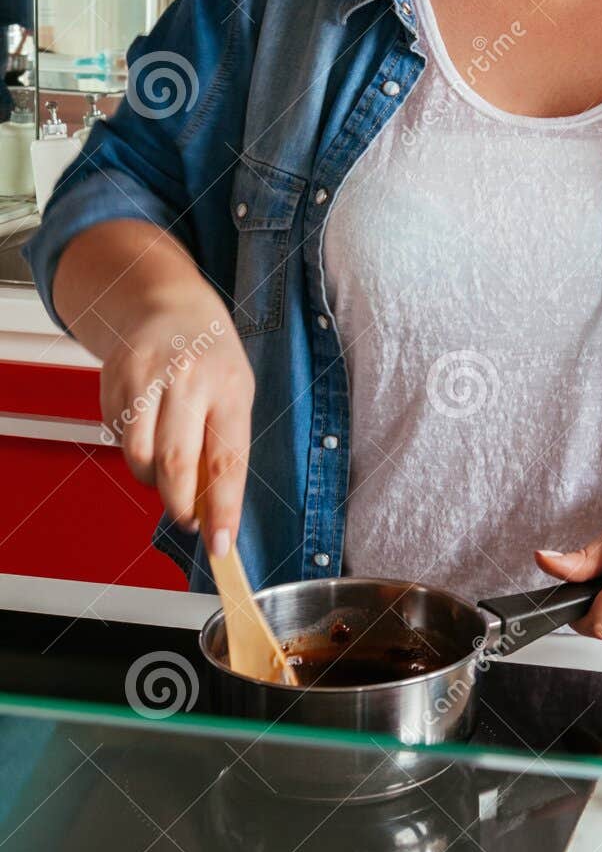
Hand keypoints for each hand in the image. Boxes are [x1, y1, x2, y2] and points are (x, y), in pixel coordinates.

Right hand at [98, 295, 253, 557]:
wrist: (168, 305)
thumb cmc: (212, 357)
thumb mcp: (235, 393)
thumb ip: (224, 446)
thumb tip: (213, 509)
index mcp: (229, 386)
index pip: (226, 460)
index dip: (223, 510)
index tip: (222, 546)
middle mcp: (187, 380)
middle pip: (176, 464)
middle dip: (181, 505)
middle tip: (188, 518)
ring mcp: (146, 378)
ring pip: (139, 457)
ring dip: (153, 481)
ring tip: (167, 471)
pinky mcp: (114, 381)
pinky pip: (119, 439)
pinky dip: (133, 450)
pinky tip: (148, 431)